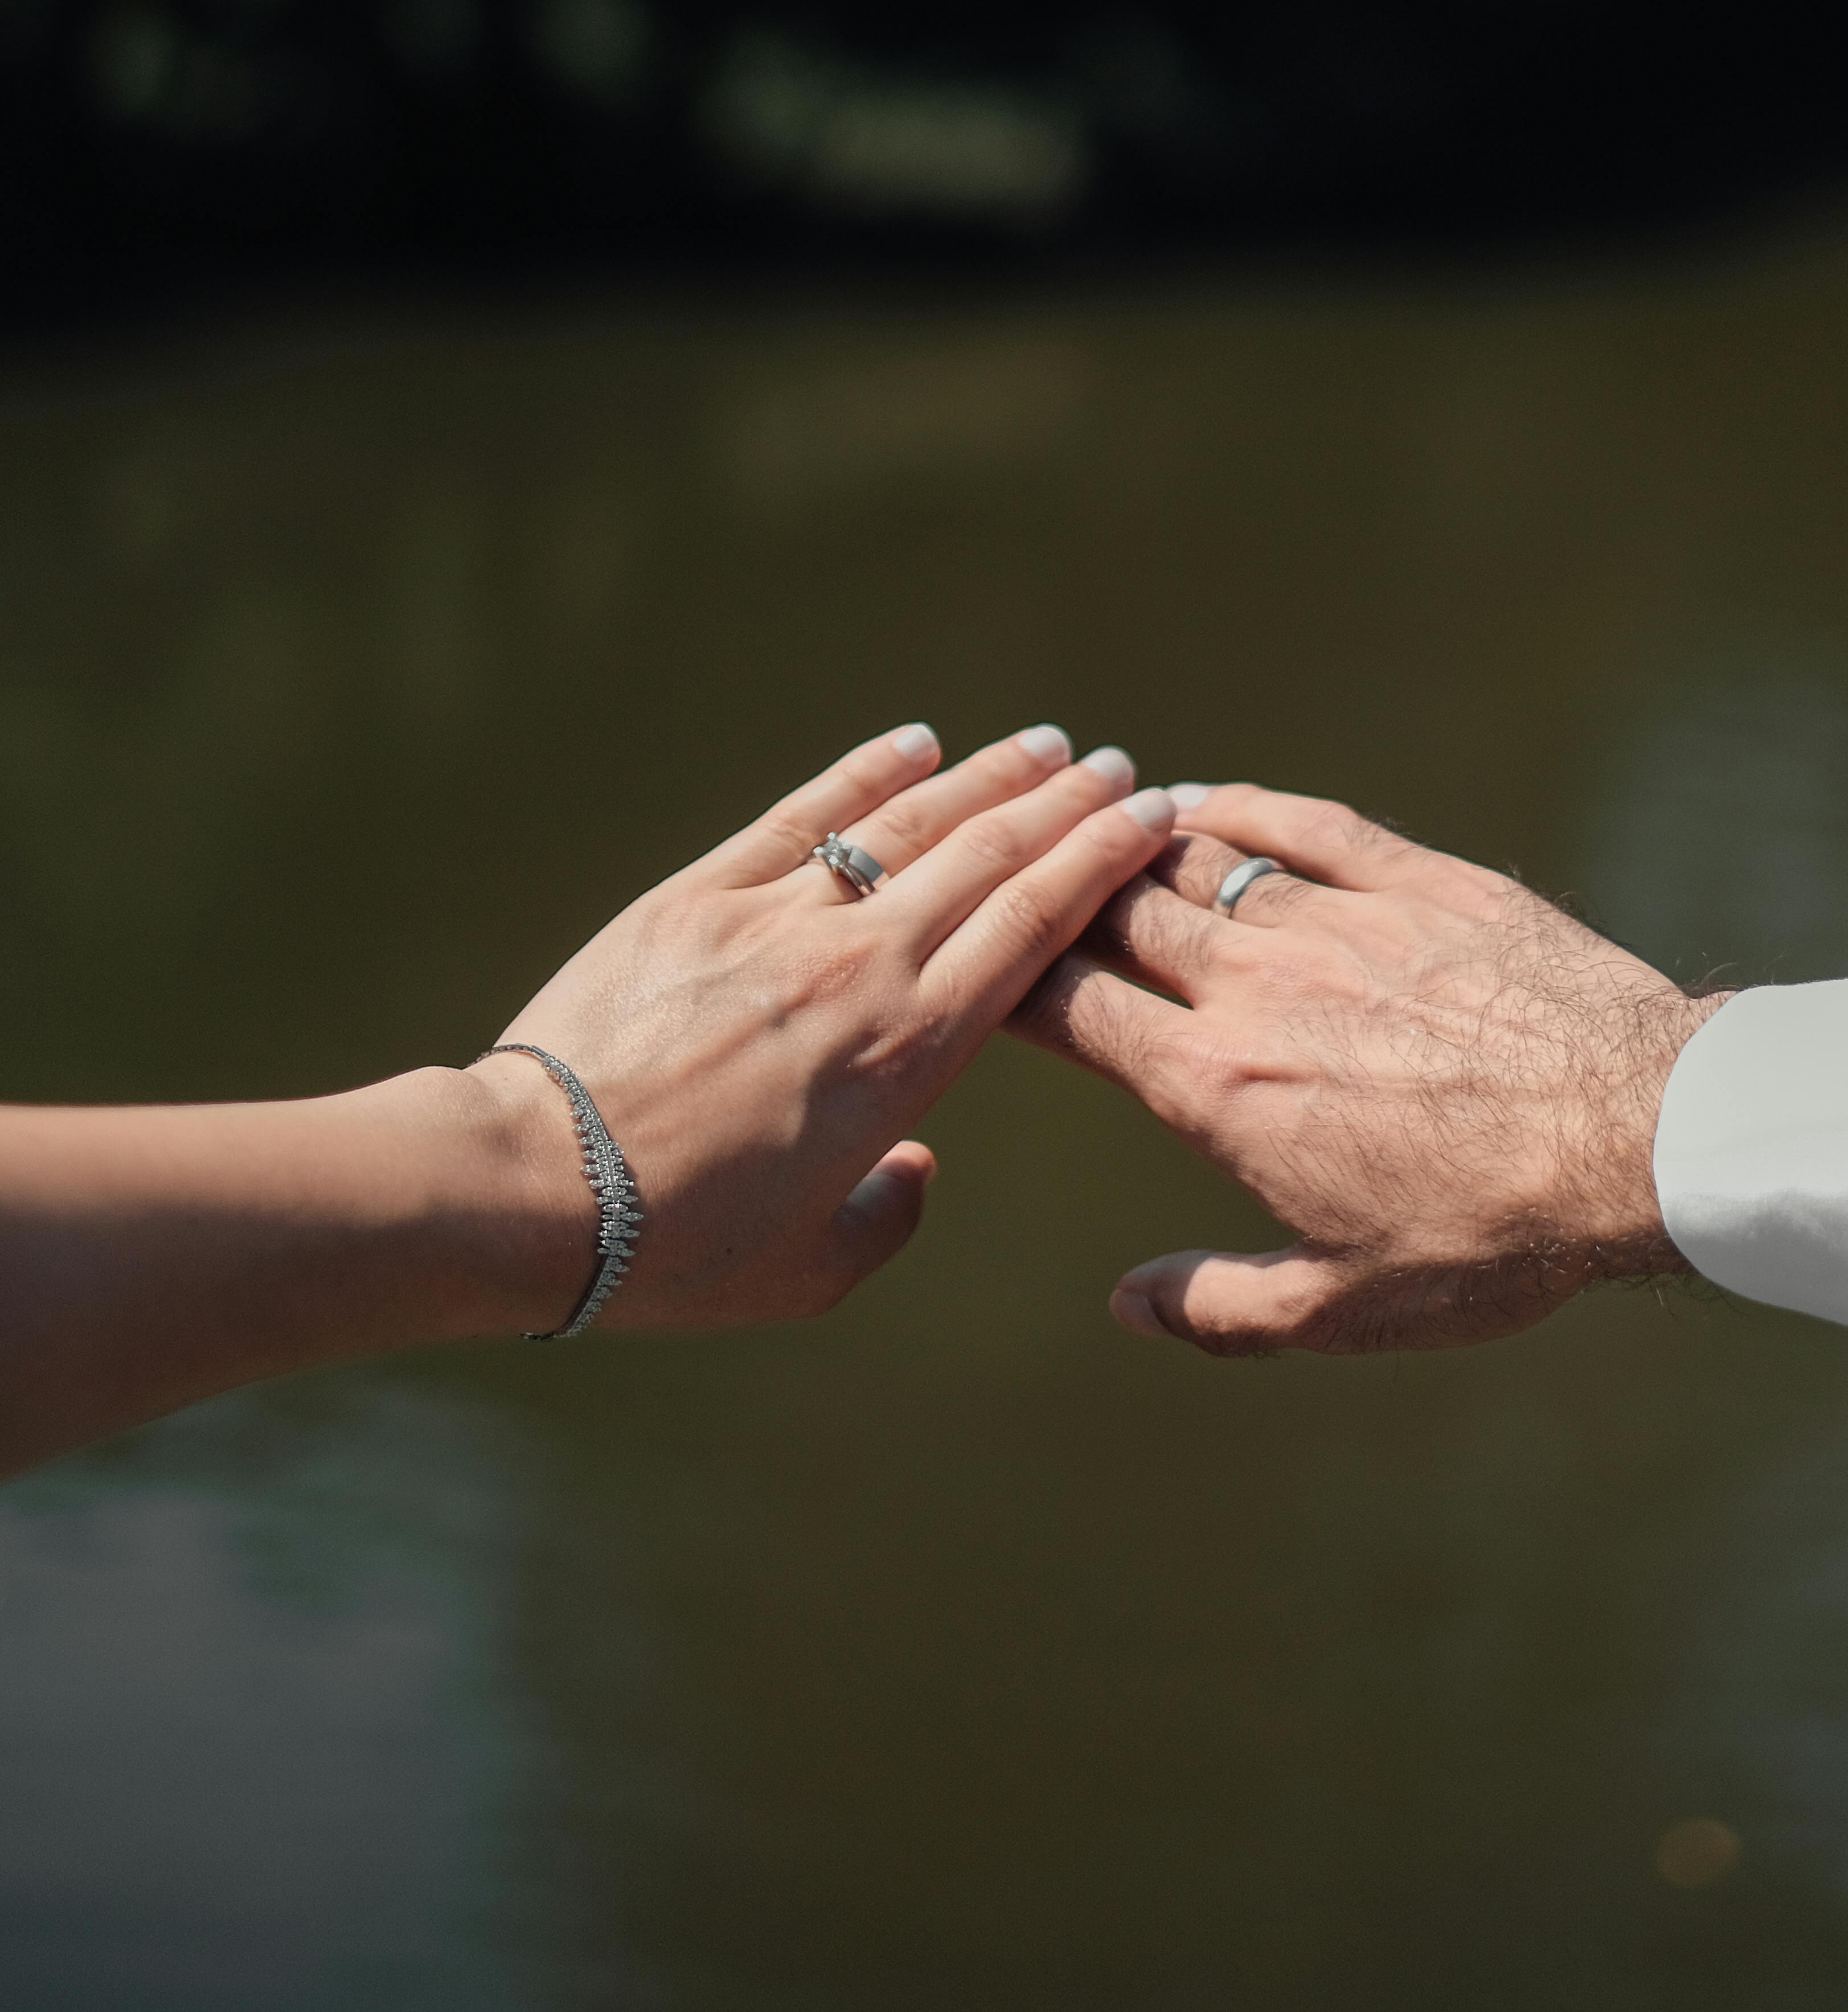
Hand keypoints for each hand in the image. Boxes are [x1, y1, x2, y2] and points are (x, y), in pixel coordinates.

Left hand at [480, 719, 1175, 1331]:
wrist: (535, 1187)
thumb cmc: (676, 1247)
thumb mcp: (811, 1270)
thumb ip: (888, 1216)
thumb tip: (914, 1165)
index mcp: (909, 1053)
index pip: (1034, 925)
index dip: (1101, 861)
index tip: (1148, 817)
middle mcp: (862, 966)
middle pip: (993, 856)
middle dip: (1069, 803)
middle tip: (1120, 767)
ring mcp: (780, 919)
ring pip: (912, 822)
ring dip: (989, 776)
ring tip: (1045, 745)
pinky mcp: (698, 895)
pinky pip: (801, 815)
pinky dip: (864, 771)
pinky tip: (914, 740)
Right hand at [1015, 782, 1722, 1355]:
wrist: (1637, 1136)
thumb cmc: (1494, 1237)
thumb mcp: (1346, 1308)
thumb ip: (1220, 1306)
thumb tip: (1125, 1306)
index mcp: (1222, 1089)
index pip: (1077, 1014)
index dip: (1011, 983)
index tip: (972, 964)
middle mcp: (1260, 988)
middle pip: (1122, 920)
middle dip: (1057, 898)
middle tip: (1016, 878)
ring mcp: (1340, 922)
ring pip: (1202, 861)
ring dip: (1136, 847)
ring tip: (1092, 834)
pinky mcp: (1422, 881)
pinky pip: (1305, 825)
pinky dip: (1240, 806)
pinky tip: (1204, 801)